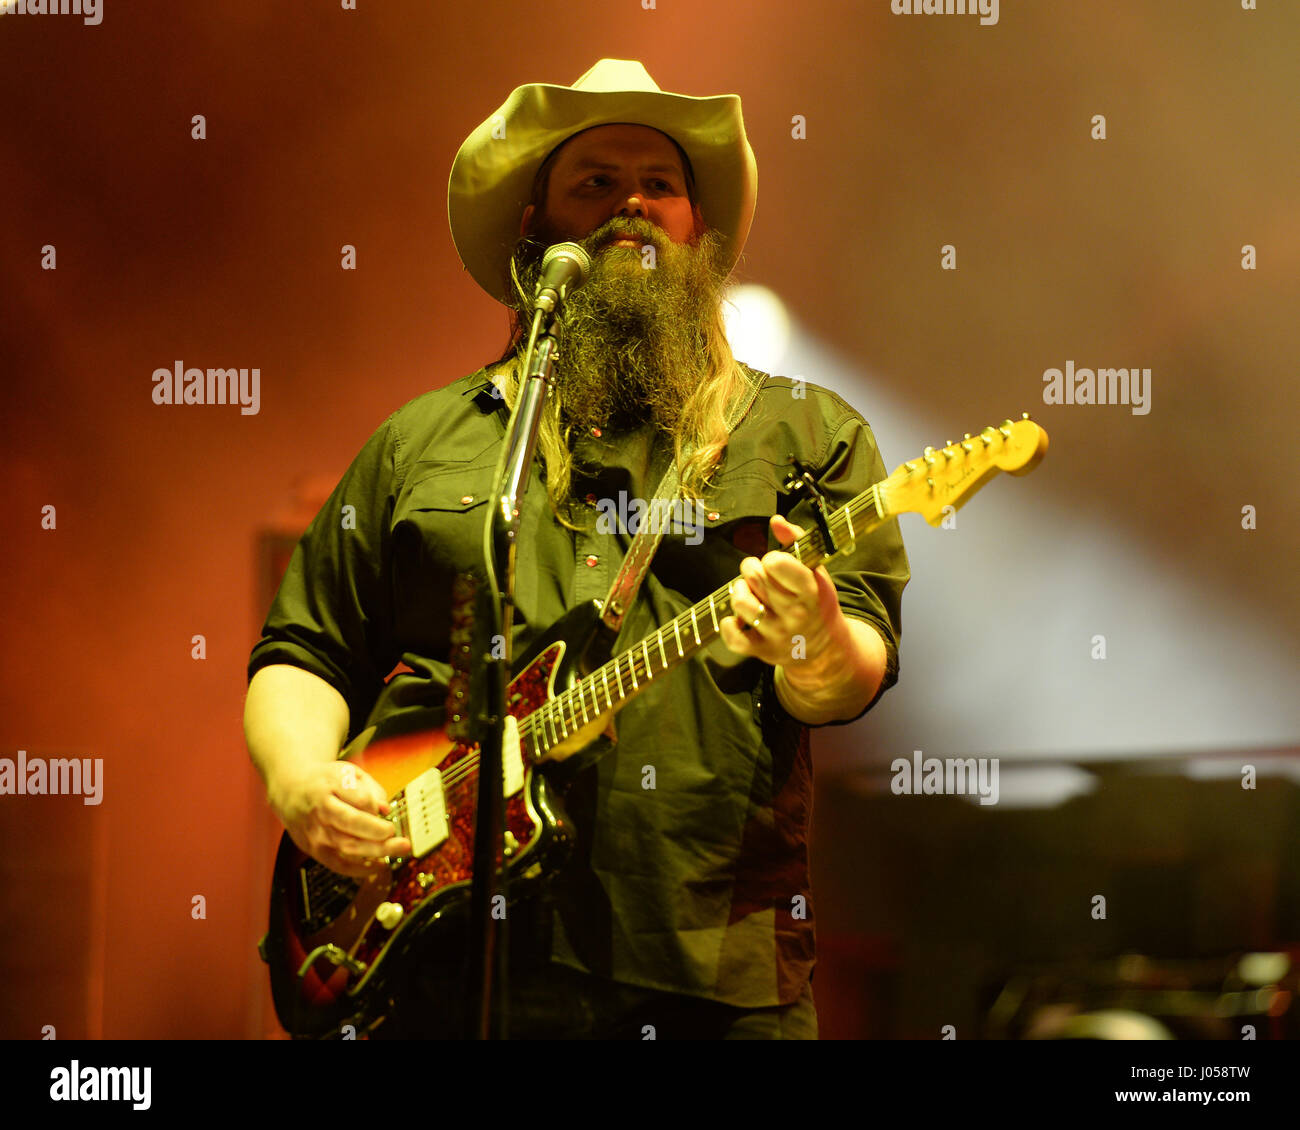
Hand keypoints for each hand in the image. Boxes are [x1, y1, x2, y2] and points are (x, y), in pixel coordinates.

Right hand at [268, 760, 411, 877]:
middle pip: (353, 825)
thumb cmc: (324, 781)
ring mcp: (316, 832)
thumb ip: (370, 788)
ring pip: (348, 847)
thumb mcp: (348, 772)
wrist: (290, 790)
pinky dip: (359, 869)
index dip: (376, 806)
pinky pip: (338, 864)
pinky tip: (378, 866)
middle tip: (402, 839)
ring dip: (377, 851)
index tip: (387, 810)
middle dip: (380, 833)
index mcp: (330, 786)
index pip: (359, 798)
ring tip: (398, 850)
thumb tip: (385, 809)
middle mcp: (321, 810)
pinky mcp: (314, 849)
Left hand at [719, 515, 846, 670]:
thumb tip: (776, 521)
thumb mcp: (816, 572)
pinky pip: (733, 637)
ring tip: (750, 593)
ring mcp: (777, 634)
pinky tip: (740, 618)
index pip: (777, 564)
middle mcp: (794, 614)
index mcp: (810, 591)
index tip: (775, 564)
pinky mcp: (762, 651)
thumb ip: (797, 542)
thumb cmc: (816, 603)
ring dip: (740, 592)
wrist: (825, 648)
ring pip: (740, 603)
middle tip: (759, 574)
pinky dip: (730, 624)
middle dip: (751, 569)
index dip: (771, 559)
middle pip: (754, 578)